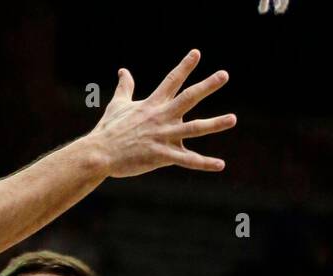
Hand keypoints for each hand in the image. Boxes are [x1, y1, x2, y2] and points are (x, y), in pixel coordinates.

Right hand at [89, 51, 235, 176]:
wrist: (99, 153)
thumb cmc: (108, 130)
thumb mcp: (117, 105)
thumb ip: (124, 87)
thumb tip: (123, 71)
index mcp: (152, 104)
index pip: (171, 81)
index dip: (184, 66)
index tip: (196, 53)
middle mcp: (161, 117)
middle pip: (188, 98)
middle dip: (207, 85)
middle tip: (224, 75)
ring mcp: (163, 136)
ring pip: (194, 128)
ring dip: (215, 124)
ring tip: (232, 119)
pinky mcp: (161, 155)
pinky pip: (187, 160)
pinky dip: (205, 163)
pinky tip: (220, 164)